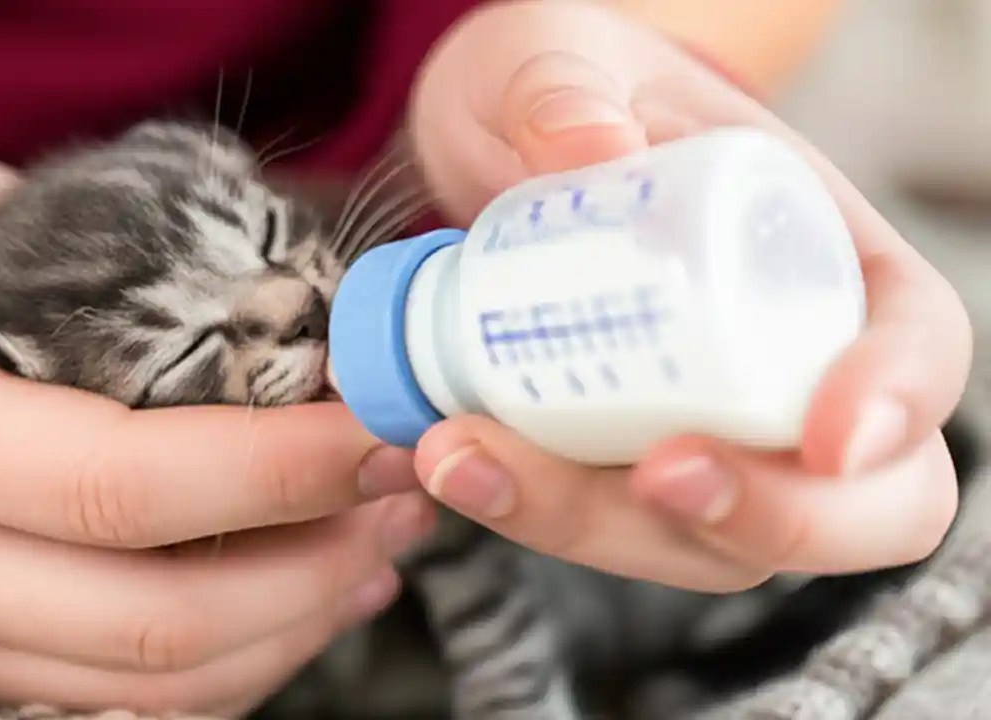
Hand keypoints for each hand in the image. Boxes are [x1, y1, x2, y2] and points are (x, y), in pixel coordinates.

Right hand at [0, 158, 428, 715]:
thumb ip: (95, 255)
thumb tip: (277, 312)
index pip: (122, 485)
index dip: (276, 472)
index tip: (376, 431)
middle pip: (151, 621)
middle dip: (313, 565)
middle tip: (405, 493)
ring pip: (146, 690)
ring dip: (291, 629)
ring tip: (379, 549)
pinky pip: (111, 704)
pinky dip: (227, 669)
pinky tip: (302, 606)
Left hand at [406, 1, 969, 590]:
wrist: (485, 139)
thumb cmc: (555, 86)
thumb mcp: (552, 52)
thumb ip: (562, 83)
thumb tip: (591, 148)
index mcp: (816, 245)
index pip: (916, 340)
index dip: (897, 403)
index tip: (830, 438)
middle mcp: (779, 356)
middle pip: (850, 498)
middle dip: (765, 518)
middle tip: (649, 479)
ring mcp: (702, 425)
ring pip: (708, 538)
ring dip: (596, 527)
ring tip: (466, 455)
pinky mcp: (614, 463)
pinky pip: (603, 527)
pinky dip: (530, 511)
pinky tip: (452, 460)